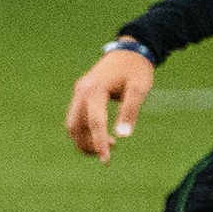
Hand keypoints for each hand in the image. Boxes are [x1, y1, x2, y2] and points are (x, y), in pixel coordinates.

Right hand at [65, 46, 154, 162]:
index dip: (99, 143)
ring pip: (73, 123)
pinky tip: (102, 135)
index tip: (106, 160)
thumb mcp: (139, 89)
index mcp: (95, 89)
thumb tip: (124, 137)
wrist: (130, 51)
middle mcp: (82, 91)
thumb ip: (130, 111)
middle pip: (76, 125)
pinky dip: (85, 130)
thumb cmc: (137, 70)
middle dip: (87, 144)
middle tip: (106, 156)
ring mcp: (79, 91)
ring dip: (85, 139)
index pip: (95, 122)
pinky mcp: (81, 93)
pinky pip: (77, 116)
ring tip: (108, 146)